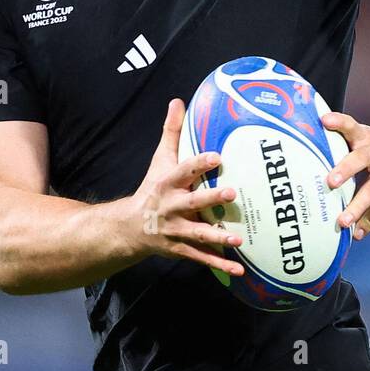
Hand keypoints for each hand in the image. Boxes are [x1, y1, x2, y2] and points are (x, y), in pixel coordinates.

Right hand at [126, 99, 245, 276]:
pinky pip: (201, 258)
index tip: (217, 156)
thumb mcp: (159, 161)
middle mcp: (171, 207)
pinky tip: (239, 269)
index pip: (183, 171)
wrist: (130, 227)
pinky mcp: (180, 249)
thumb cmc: (152, 189)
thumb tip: (178, 101)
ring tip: (237, 238)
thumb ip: (171, 132)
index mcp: (167, 183)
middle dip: (210, 199)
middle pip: (191, 202)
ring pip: (197, 234)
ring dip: (217, 237)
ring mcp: (175, 230)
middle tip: (231, 193)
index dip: (199, 163)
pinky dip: (220, 265)